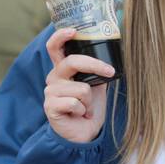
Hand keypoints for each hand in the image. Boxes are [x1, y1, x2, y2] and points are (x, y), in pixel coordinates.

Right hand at [44, 28, 113, 143]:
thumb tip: (114, 52)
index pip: (55, 47)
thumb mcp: (96, 84)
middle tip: (110, 72)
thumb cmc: (89, 107)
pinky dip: (83, 111)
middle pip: (73, 62)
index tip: (74, 31)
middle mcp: (54, 78)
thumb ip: (97, 69)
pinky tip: (78, 115)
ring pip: (81, 88)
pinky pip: (75, 103)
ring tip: (85, 108)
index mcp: (63, 69)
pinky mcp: (50, 107)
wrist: (84, 132)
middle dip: (95, 66)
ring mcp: (50, 92)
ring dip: (89, 101)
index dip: (61, 36)